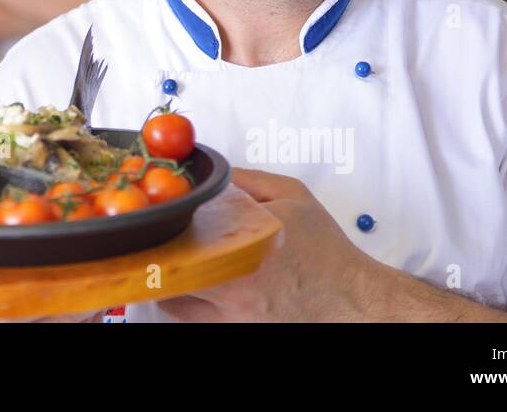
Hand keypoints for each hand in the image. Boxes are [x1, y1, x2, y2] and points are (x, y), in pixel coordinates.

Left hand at [156, 168, 386, 321]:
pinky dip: (183, 304)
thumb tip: (212, 174)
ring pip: (174, 301)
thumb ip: (247, 180)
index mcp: (245, 242)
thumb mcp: (293, 197)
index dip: (162, 221)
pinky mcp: (236, 332)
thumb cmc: (325, 250)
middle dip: (157, 253)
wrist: (352, 300)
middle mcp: (235, 282)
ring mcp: (233, 315)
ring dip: (167, 281)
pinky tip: (192, 287)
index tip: (155, 212)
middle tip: (154, 238)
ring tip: (170, 262)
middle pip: (170, 270)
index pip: (184, 229)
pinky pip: (192, 321)